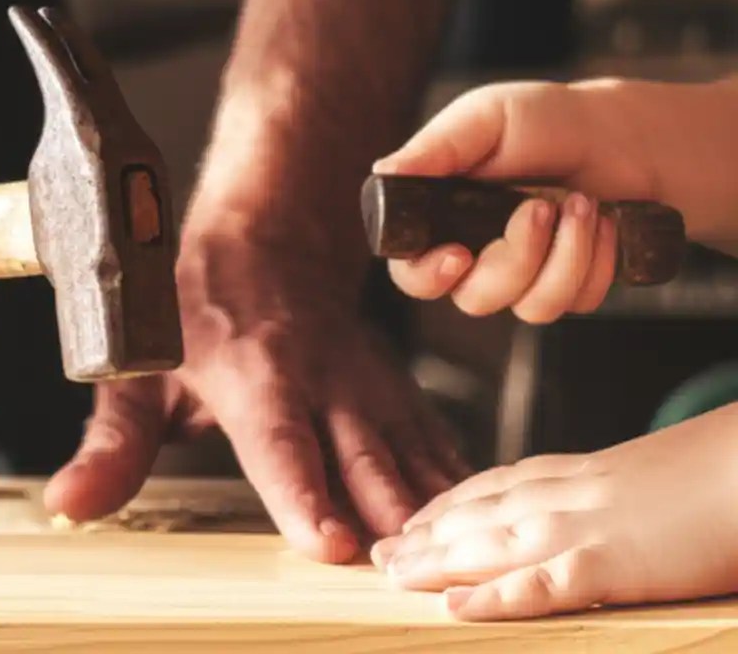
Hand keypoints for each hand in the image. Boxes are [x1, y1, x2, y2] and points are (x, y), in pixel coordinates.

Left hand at [43, 225, 469, 562]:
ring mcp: (370, 388)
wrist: (269, 238)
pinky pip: (437, 443)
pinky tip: (485, 525)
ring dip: (439, 511)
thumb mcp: (138, 372)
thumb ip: (112, 446)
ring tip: (463, 565)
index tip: (330, 544)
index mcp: (256, 376)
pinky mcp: (399, 394)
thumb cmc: (194, 309)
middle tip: (412, 578)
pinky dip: (462, 484)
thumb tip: (70, 504)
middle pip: (364, 460)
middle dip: (391, 521)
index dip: (305, 495)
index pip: (282, 444)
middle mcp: (325, 383)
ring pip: (413, 454)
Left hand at [370, 407, 737, 620]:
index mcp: (575, 474)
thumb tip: (590, 513)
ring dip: (434, 561)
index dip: (443, 505)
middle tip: (376, 551)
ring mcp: (582, 529)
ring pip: (488, 545)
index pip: (490, 486)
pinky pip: (540, 585)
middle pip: (475, 515)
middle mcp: (564, 496)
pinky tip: (454, 608)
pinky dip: (494, 597)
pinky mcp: (609, 565)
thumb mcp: (642, 478)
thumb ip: (602, 493)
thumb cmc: (712, 477)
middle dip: (423, 535)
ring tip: (391, 574)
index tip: (407, 520)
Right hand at [373, 78, 737, 322]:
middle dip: (515, 258)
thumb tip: (383, 173)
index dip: (427, 276)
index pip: (412, 273)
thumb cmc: (546, 121)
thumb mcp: (485, 119)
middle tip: (540, 207)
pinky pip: (577, 302)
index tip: (458, 255)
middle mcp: (477, 258)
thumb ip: (435, 149)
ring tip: (584, 206)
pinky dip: (597, 260)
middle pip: (473, 299)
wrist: (622, 134)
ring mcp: (525, 279)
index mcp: (442, 221)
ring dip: (566, 256)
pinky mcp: (570, 288)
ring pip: (531, 308)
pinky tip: (604, 222)